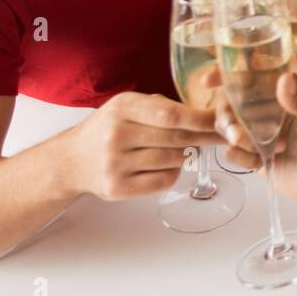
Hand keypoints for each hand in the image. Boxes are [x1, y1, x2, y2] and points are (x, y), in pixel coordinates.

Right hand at [69, 91, 226, 201]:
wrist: (72, 160)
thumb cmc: (110, 128)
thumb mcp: (129, 107)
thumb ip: (162, 108)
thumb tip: (207, 116)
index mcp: (122, 108)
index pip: (170, 115)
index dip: (201, 119)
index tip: (223, 120)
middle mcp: (116, 135)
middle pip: (175, 138)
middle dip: (205, 137)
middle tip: (224, 136)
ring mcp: (115, 164)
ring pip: (172, 160)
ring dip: (186, 155)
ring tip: (184, 149)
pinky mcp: (117, 188)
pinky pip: (163, 181)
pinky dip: (173, 173)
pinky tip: (166, 165)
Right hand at [217, 64, 296, 205]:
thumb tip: (283, 80)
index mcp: (288, 87)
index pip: (252, 71)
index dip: (227, 72)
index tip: (208, 79)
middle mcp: (270, 105)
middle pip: (230, 99)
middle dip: (226, 114)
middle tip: (237, 133)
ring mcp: (260, 129)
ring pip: (227, 125)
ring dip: (235, 136)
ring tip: (258, 147)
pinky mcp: (255, 153)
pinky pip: (232, 152)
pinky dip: (241, 156)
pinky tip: (264, 161)